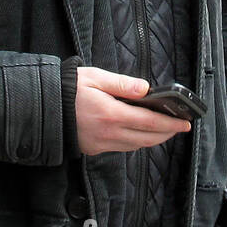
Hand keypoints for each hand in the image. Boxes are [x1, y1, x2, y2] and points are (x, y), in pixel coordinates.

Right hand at [75, 67, 190, 155]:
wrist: (41, 107)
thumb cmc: (68, 89)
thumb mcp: (95, 77)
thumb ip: (122, 84)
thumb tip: (146, 89)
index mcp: (111, 114)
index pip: (150, 122)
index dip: (170, 124)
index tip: (185, 123)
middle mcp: (108, 133)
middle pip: (147, 138)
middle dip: (167, 133)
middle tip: (180, 126)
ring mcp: (101, 144)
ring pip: (136, 146)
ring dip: (153, 139)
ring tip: (164, 129)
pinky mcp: (94, 149)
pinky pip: (122, 148)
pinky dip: (137, 142)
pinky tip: (141, 133)